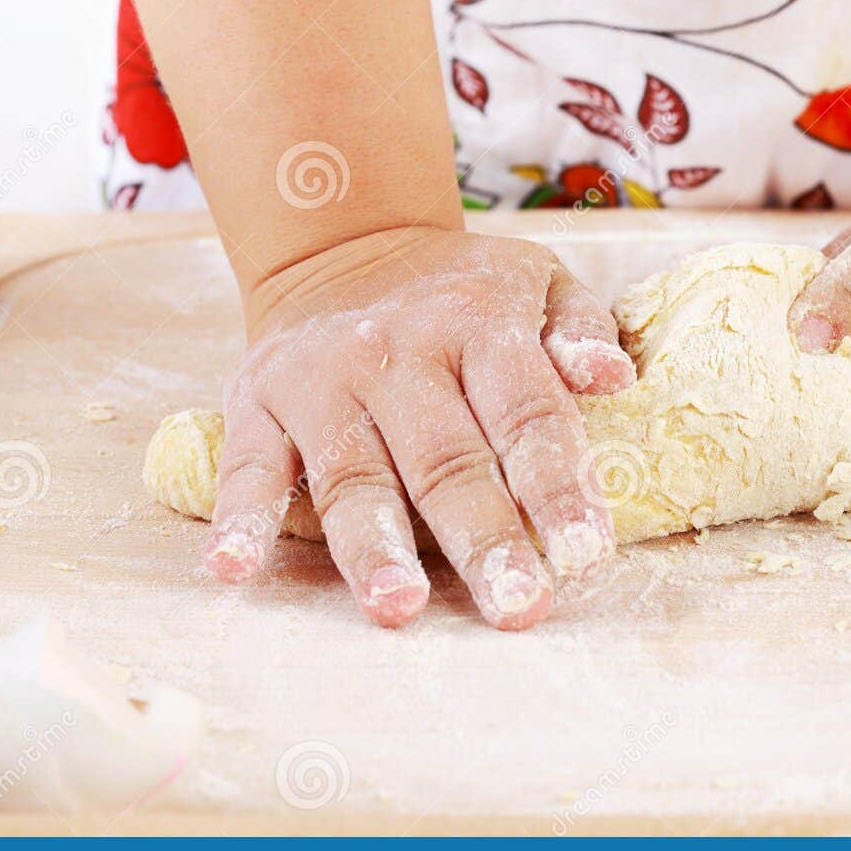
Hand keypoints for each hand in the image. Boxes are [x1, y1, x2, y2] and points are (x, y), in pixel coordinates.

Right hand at [207, 226, 634, 630]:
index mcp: (479, 324)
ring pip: (353, 474)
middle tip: (517, 606)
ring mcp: (323, 379)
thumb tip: (615, 377)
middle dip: (483, 539)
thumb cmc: (465, 289)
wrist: (346, 242)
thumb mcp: (539, 281)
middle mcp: (399, 351)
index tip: (587, 554)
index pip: (528, 415)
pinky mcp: (258, 401)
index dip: (558, 487)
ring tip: (399, 608)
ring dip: (374, 547)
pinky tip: (236, 569)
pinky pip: (248, 465)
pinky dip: (240, 517)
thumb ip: (583, 329)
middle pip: (447, 460)